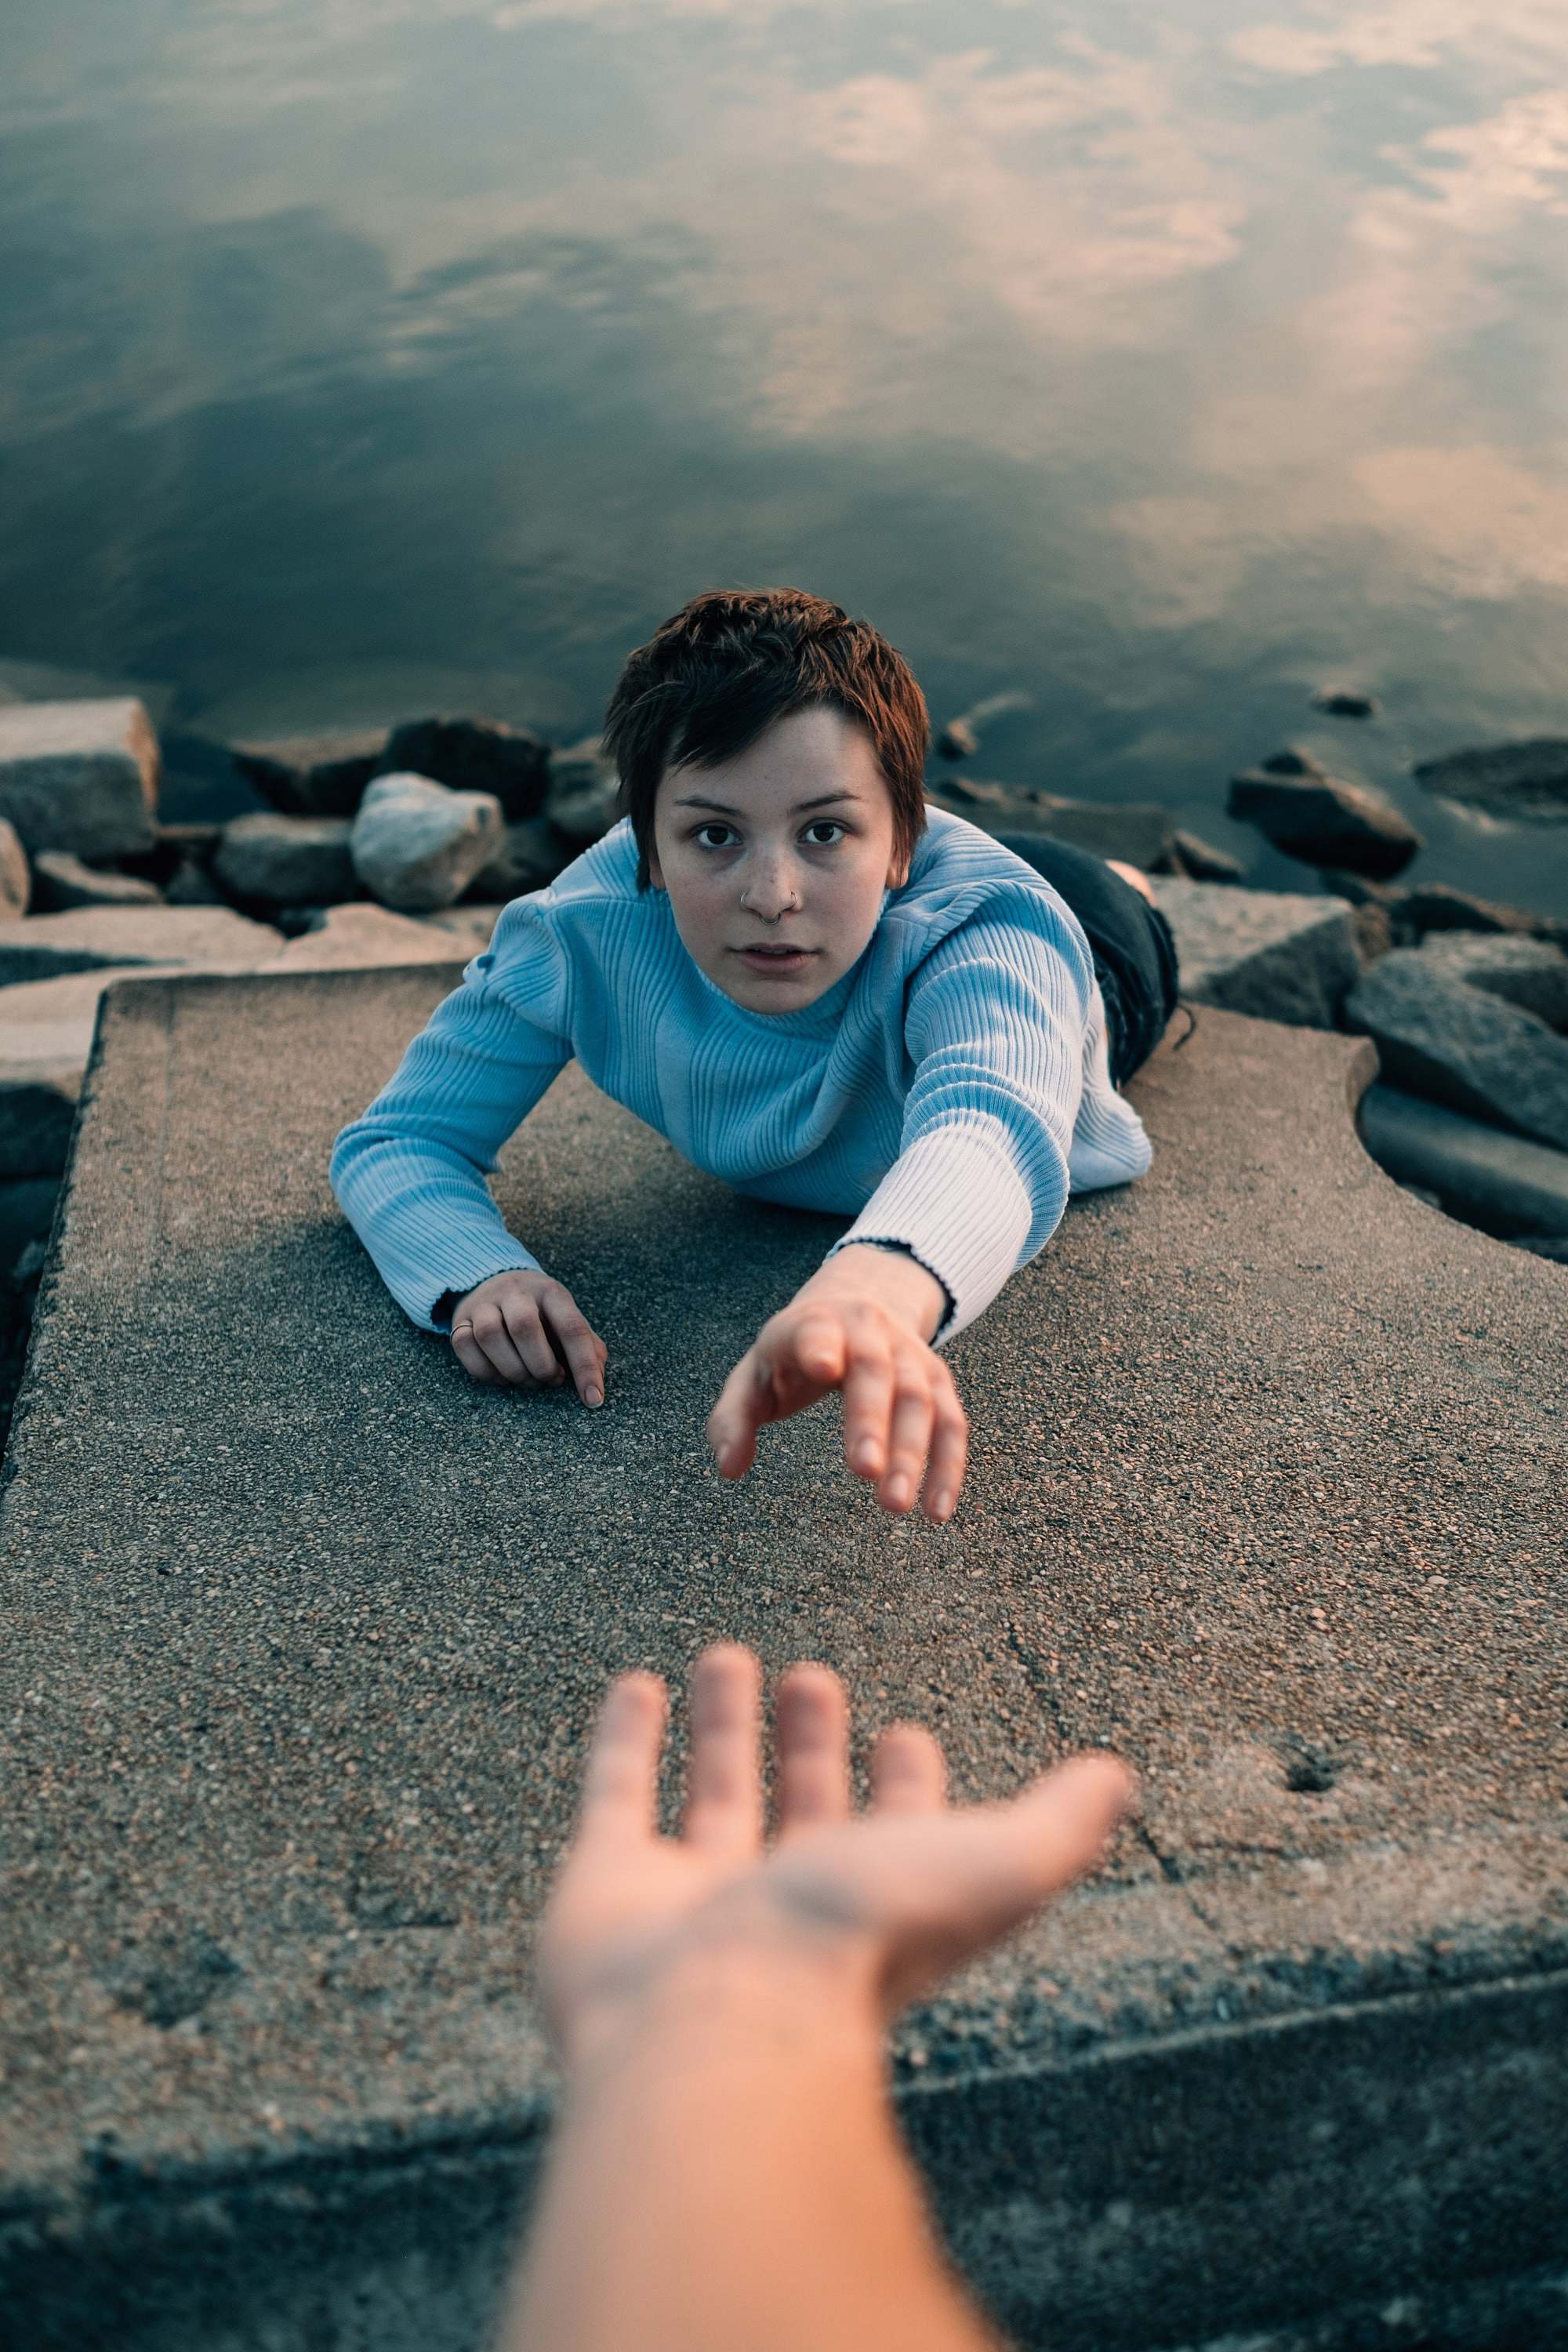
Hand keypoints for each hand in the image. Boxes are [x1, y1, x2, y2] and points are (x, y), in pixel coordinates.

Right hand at [449, 1269, 607, 1405]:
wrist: (494, 1281)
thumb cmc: (540, 1312)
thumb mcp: (567, 1319)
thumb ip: (587, 1348)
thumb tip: (596, 1385)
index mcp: (551, 1292)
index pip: (572, 1328)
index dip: (585, 1367)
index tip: (593, 1399)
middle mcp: (516, 1291)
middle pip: (525, 1326)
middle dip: (541, 1366)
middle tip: (550, 1380)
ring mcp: (484, 1303)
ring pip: (490, 1335)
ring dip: (512, 1370)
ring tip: (527, 1379)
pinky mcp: (459, 1318)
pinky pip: (464, 1345)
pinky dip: (485, 1371)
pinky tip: (502, 1376)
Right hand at [539, 1644, 1132, 2076]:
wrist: (711, 2018)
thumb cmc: (855, 1949)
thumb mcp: (991, 1869)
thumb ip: (1056, 1825)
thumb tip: (1120, 1782)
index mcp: (874, 1911)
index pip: (898, 1843)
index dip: (907, 1790)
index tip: (907, 1733)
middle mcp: (784, 1911)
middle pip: (803, 1815)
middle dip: (813, 1747)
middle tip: (816, 1678)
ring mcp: (692, 1902)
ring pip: (715, 1797)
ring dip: (725, 1729)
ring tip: (732, 1656)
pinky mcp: (608, 1885)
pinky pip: (616, 1795)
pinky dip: (626, 1738)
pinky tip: (638, 1685)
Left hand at [706, 1247, 967, 1519]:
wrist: (861, 1299)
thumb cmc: (793, 1354)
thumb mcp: (753, 1375)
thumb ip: (732, 1419)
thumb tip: (730, 1468)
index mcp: (814, 1324)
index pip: (816, 1332)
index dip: (820, 1346)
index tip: (825, 1366)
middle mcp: (868, 1331)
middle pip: (874, 1371)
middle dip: (871, 1419)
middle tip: (864, 1470)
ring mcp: (909, 1353)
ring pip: (918, 1399)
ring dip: (910, 1453)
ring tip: (893, 1504)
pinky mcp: (937, 1378)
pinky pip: (951, 1422)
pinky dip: (947, 1466)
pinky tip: (935, 1511)